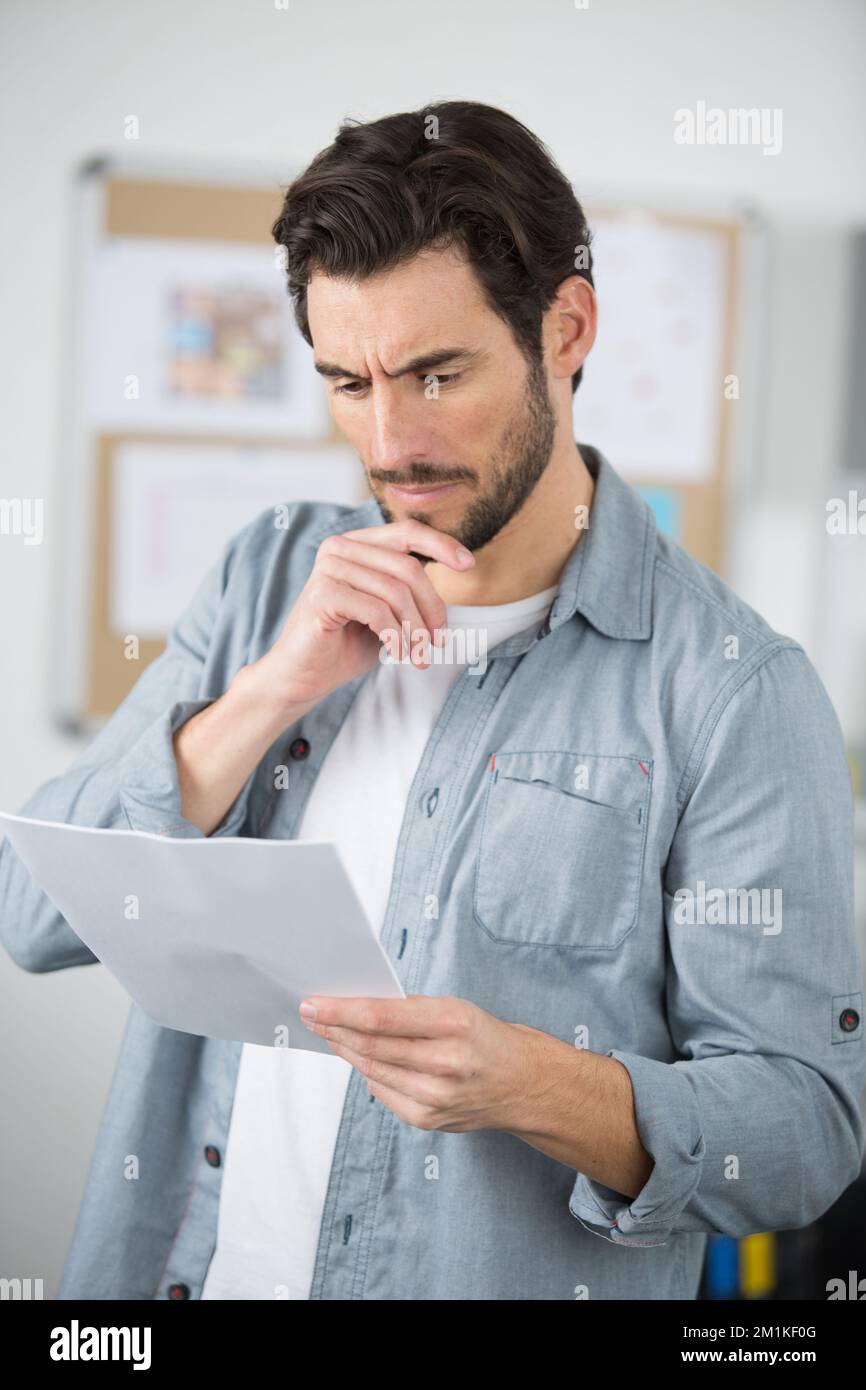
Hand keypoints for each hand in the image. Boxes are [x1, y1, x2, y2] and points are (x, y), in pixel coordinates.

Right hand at [256, 519, 474, 710]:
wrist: (303, 676)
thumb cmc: (347, 644)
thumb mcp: (389, 610)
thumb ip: (410, 587)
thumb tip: (459, 567)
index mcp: (356, 544)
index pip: (407, 532)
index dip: (442, 545)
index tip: (469, 565)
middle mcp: (339, 547)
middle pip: (408, 567)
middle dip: (432, 609)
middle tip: (438, 643)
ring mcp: (328, 568)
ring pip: (395, 592)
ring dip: (415, 630)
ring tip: (419, 656)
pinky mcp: (322, 594)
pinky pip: (377, 611)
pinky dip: (394, 636)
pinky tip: (397, 654)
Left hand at [298, 993, 542, 1131]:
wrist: (522, 1084)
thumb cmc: (483, 1037)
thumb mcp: (454, 1008)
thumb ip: (408, 1011)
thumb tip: (353, 1009)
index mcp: (453, 1023)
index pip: (380, 1018)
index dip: (340, 1011)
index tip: (313, 1003)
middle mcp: (445, 1062)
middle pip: (369, 1046)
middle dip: (333, 1028)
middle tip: (310, 1015)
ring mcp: (435, 1096)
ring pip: (370, 1070)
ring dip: (344, 1049)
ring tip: (328, 1032)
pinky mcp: (427, 1119)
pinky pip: (381, 1091)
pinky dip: (366, 1073)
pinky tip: (359, 1058)